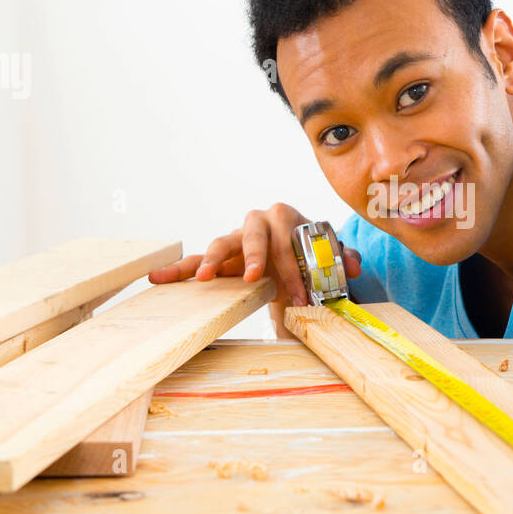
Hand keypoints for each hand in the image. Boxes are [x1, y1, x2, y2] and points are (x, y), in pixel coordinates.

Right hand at [148, 203, 361, 337]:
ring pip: (221, 242)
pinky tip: (158, 278)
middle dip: (255, 255)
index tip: (299, 295)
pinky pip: (196, 260)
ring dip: (214, 258)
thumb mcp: (329, 256)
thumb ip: (343, 258)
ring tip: (208, 277)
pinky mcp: (220, 257)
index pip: (288, 237)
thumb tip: (354, 265)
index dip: (294, 265)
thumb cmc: (308, 253)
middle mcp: (258, 223)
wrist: (290, 254)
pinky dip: (179, 269)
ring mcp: (236, 239)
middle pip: (253, 233)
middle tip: (255, 278)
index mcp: (286, 218)